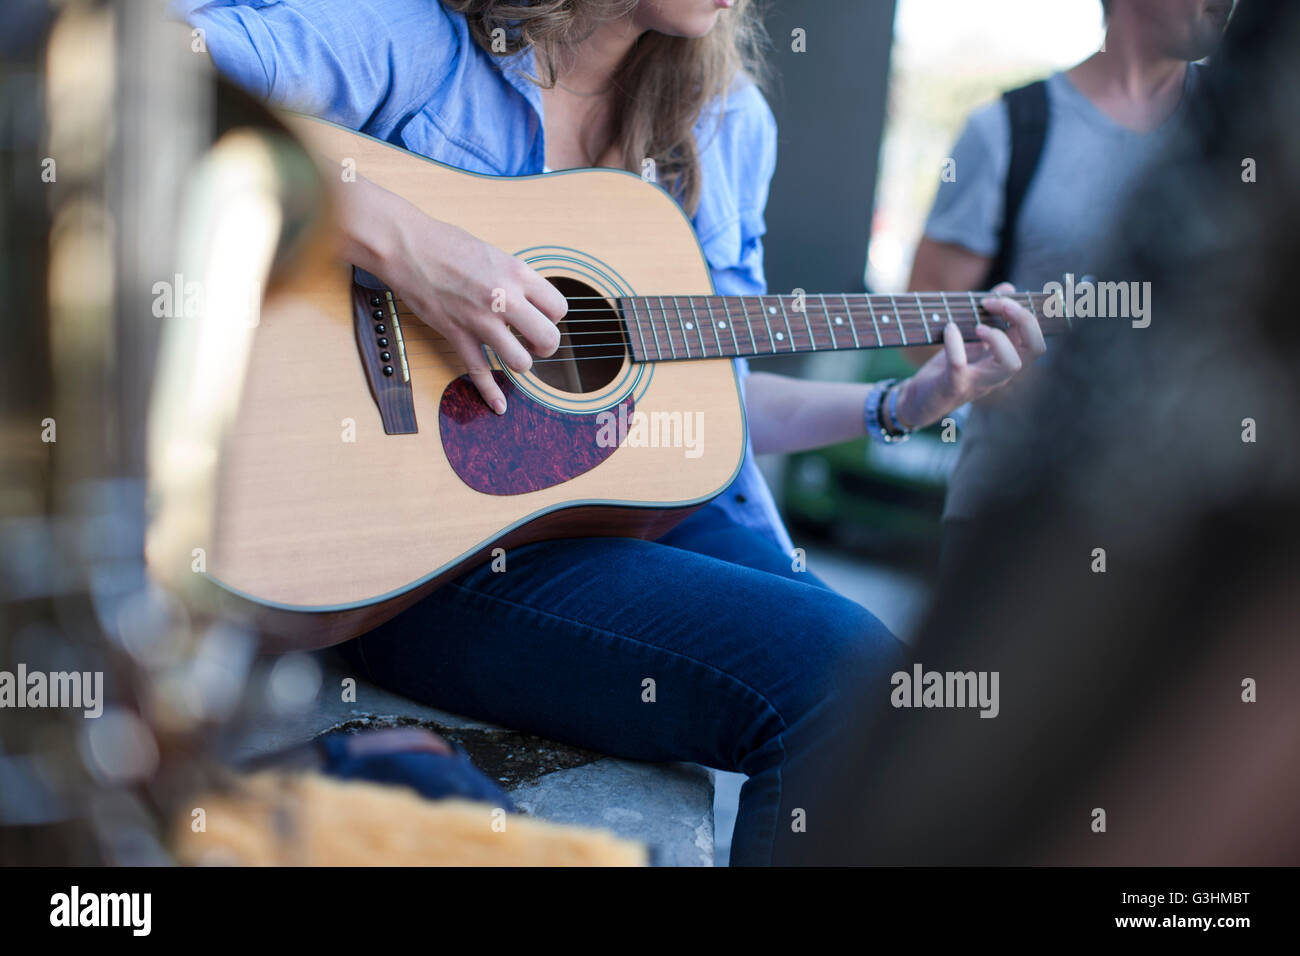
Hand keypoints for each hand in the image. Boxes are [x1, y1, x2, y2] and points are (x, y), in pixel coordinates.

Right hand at [347, 180, 568, 413]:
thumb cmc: (447, 244)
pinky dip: (491, 393)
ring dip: (521, 364)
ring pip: (520, 361)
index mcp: (517, 273)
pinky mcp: (457, 334)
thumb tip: (530, 300)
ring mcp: (480, 319)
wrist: (407, 246)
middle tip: (534, 343)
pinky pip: (479, 371)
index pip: (558, 308)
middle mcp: (504, 298)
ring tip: (515, 356)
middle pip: (548, 338)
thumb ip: (515, 279)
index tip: (542, 318)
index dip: (553, 317)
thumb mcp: (494, 254)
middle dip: (545, 346)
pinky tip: (499, 406)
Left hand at [895, 283, 1046, 428]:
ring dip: (998, 338)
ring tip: (977, 326)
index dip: (1026, 315)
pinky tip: (949, 329)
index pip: (1036, 340)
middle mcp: (1000, 373)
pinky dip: (955, 343)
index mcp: (1006, 360)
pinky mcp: (954, 386)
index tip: (1001, 299)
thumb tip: (1008, 287)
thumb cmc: (948, 367)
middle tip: (996, 305)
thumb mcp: (971, 338)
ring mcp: (979, 382)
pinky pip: (960, 364)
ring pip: (1010, 364)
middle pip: (1035, 349)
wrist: (919, 399)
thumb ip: (990, 315)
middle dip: (1023, 320)